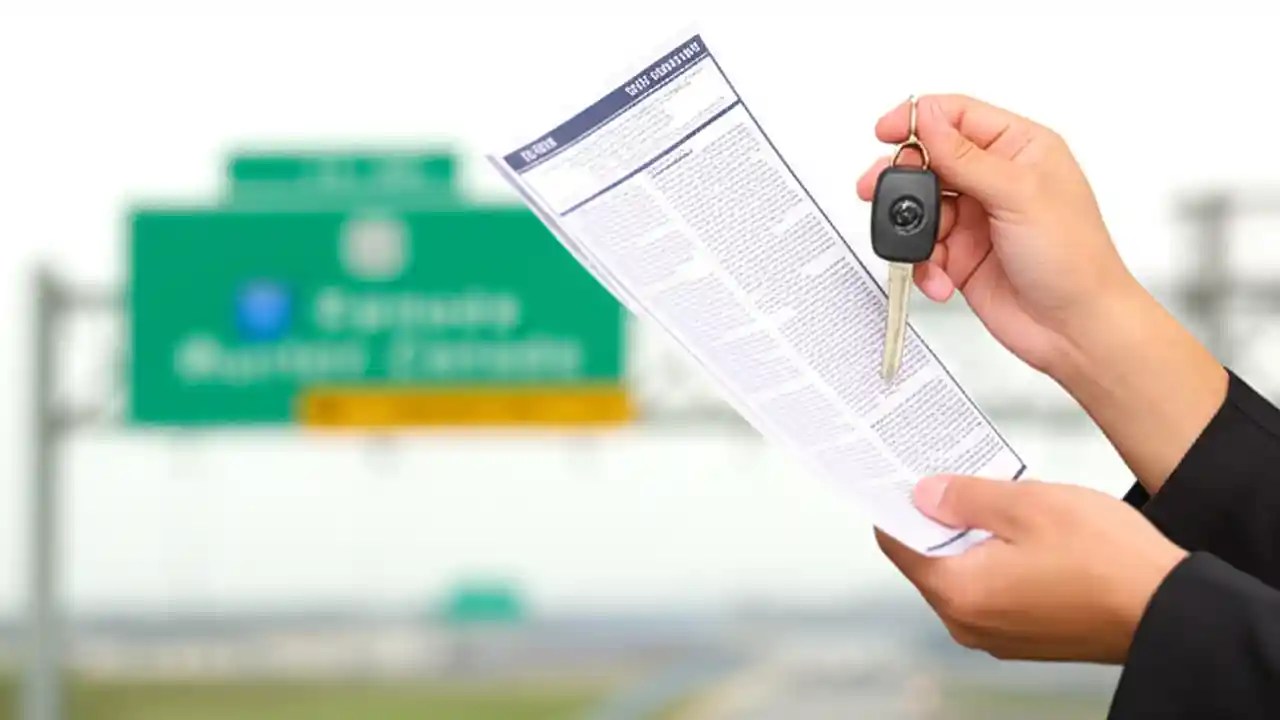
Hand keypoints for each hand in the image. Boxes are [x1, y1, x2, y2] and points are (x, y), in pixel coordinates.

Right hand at [858, 94, 1225, 490]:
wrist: (1076, 329)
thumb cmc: (1074, 259)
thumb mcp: (1018, 194)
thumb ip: (965, 156)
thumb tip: (927, 117)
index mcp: (1020, 149)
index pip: (958, 117)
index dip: (918, 119)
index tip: (886, 132)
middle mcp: (995, 180)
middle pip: (929, 161)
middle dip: (900, 178)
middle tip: (874, 188)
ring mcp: (976, 219)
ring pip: (919, 208)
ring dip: (911, 230)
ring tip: (914, 247)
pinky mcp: (960, 256)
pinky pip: (923, 250)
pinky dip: (922, 265)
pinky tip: (939, 278)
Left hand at [876, 474, 1187, 663]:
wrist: (1169, 608)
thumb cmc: (1106, 559)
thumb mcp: (1027, 505)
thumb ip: (966, 497)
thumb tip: (924, 494)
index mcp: (958, 592)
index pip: (898, 542)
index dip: (896, 503)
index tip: (900, 474)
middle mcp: (969, 623)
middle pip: (929, 559)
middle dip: (937, 517)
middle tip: (951, 475)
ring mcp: (998, 635)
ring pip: (962, 574)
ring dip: (971, 538)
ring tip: (995, 498)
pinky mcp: (1026, 637)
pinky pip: (992, 591)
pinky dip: (995, 561)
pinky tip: (1021, 533)